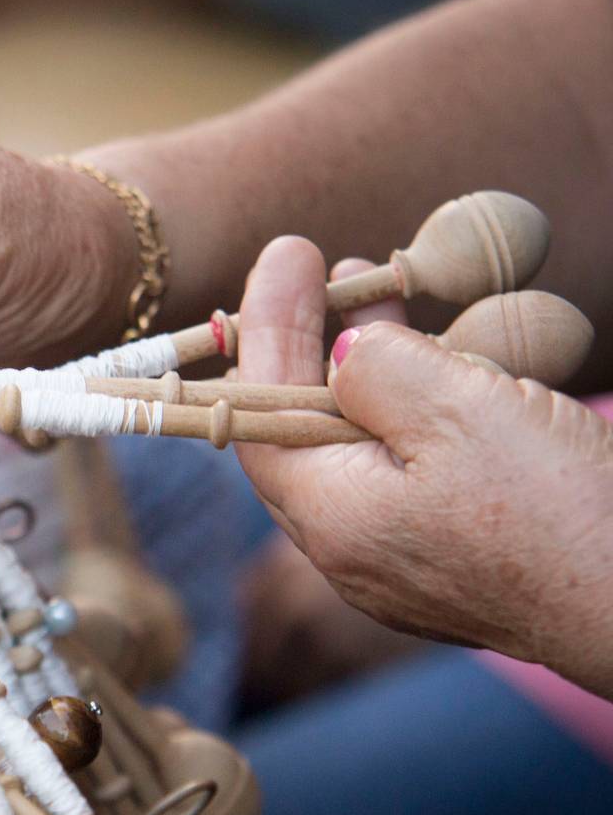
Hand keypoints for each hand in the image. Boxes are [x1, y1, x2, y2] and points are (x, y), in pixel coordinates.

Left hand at [233, 236, 612, 697]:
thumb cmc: (558, 514)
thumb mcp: (462, 414)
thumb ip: (381, 373)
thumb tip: (346, 354)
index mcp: (332, 518)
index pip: (256, 413)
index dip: (267, 327)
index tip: (290, 253)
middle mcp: (350, 550)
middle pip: (301, 430)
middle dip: (308, 344)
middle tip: (328, 269)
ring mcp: (401, 562)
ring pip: (359, 449)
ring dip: (364, 371)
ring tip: (383, 297)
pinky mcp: (455, 559)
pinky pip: (408, 473)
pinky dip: (410, 412)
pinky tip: (440, 370)